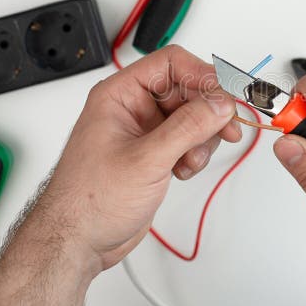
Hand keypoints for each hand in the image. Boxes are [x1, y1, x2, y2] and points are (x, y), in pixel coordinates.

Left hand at [40, 45, 240, 270]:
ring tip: (190, 160)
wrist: (78, 241)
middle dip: (209, 111)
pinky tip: (182, 170)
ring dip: (202, 137)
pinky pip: (189, 139)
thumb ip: (187, 128)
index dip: (202, 75)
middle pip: (187, 89)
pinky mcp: (155, 153)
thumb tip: (219, 104)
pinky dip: (195, 153)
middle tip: (226, 128)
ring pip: (193, 116)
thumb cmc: (88, 200)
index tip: (226, 96)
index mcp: (120, 95)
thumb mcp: (145, 159)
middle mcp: (133, 108)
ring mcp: (145, 131)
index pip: (170, 64)